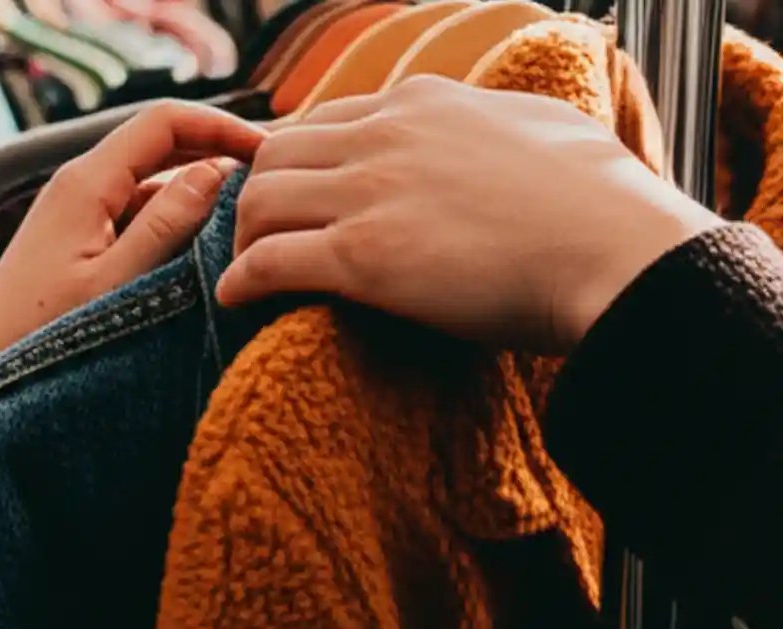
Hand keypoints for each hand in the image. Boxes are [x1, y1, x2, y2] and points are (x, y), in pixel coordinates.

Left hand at [0, 101, 264, 390]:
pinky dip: (175, 220)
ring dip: (198, 190)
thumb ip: (168, 225)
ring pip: (152, 180)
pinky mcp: (80, 238)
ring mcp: (79, 210)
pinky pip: (138, 212)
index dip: (221, 127)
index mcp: (86, 183)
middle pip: (161, 143)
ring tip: (250, 216)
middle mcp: (80, 184)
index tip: (269, 151)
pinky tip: (205, 248)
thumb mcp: (116, 283)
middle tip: (274, 176)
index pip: (165, 122)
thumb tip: (217, 173)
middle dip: (216, 152)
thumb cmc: (39, 335)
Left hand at [217, 76, 722, 352]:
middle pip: (276, 155)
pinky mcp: (364, 256)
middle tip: (258, 237)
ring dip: (243, 239)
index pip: (324, 119)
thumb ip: (491, 121)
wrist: (619, 252)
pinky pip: (267, 261)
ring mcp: (370, 193)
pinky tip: (236, 299)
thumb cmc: (600, 201)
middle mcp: (385, 135)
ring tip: (247, 271)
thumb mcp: (539, 128)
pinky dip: (240, 281)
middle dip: (257, 196)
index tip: (293, 194)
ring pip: (260, 202)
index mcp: (423, 102)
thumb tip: (494, 126)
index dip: (296, 160)